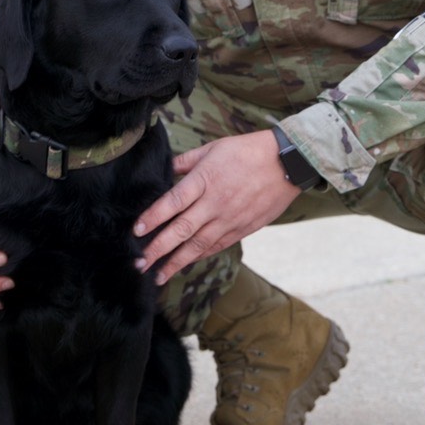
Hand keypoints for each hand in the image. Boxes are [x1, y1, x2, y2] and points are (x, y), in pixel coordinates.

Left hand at [133, 130, 300, 285]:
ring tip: (158, 276)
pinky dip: (199, 257)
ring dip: (176, 262)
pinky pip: (217, 246)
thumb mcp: (214, 148)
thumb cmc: (248, 151)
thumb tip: (167, 170)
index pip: (172, 202)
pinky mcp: (243, 229)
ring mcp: (230, 219)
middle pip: (181, 229)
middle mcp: (215, 203)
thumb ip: (187, 161)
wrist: (287, 163)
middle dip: (158, 249)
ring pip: (198, 245)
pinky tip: (185, 265)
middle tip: (139, 264)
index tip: (136, 232)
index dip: (153, 218)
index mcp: (205, 179)